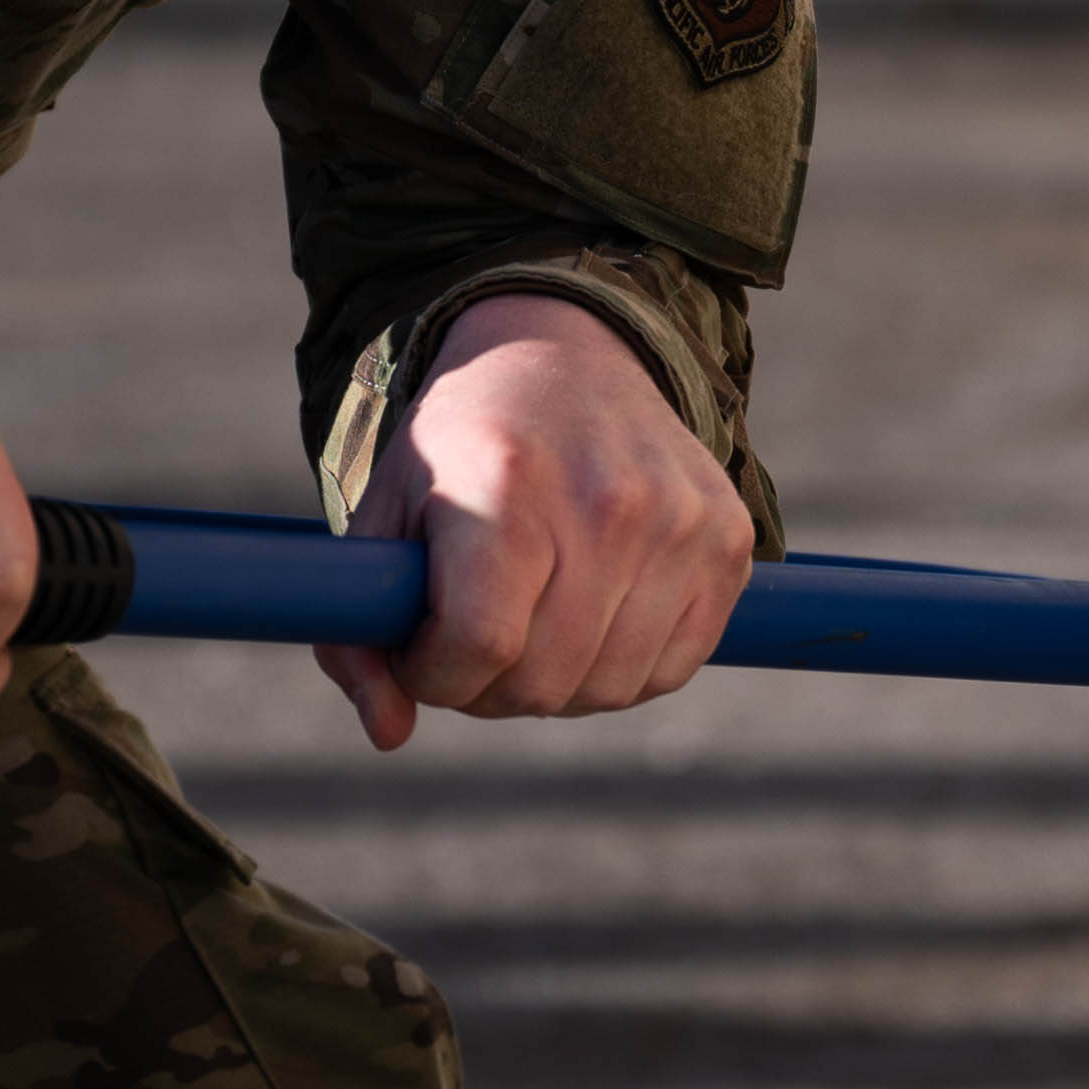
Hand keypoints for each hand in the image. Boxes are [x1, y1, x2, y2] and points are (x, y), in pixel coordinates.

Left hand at [316, 292, 753, 752]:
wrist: (560, 352)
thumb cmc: (461, 449)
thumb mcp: (384, 518)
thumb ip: (360, 635)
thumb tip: (389, 736)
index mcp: (510, 485)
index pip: (479, 645)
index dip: (436, 675)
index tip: (425, 650)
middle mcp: (609, 501)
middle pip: (543, 681)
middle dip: (490, 687)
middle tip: (475, 639)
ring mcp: (681, 522)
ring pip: (609, 689)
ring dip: (558, 684)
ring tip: (531, 624)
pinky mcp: (728, 541)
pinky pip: (672, 670)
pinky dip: (623, 669)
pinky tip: (590, 618)